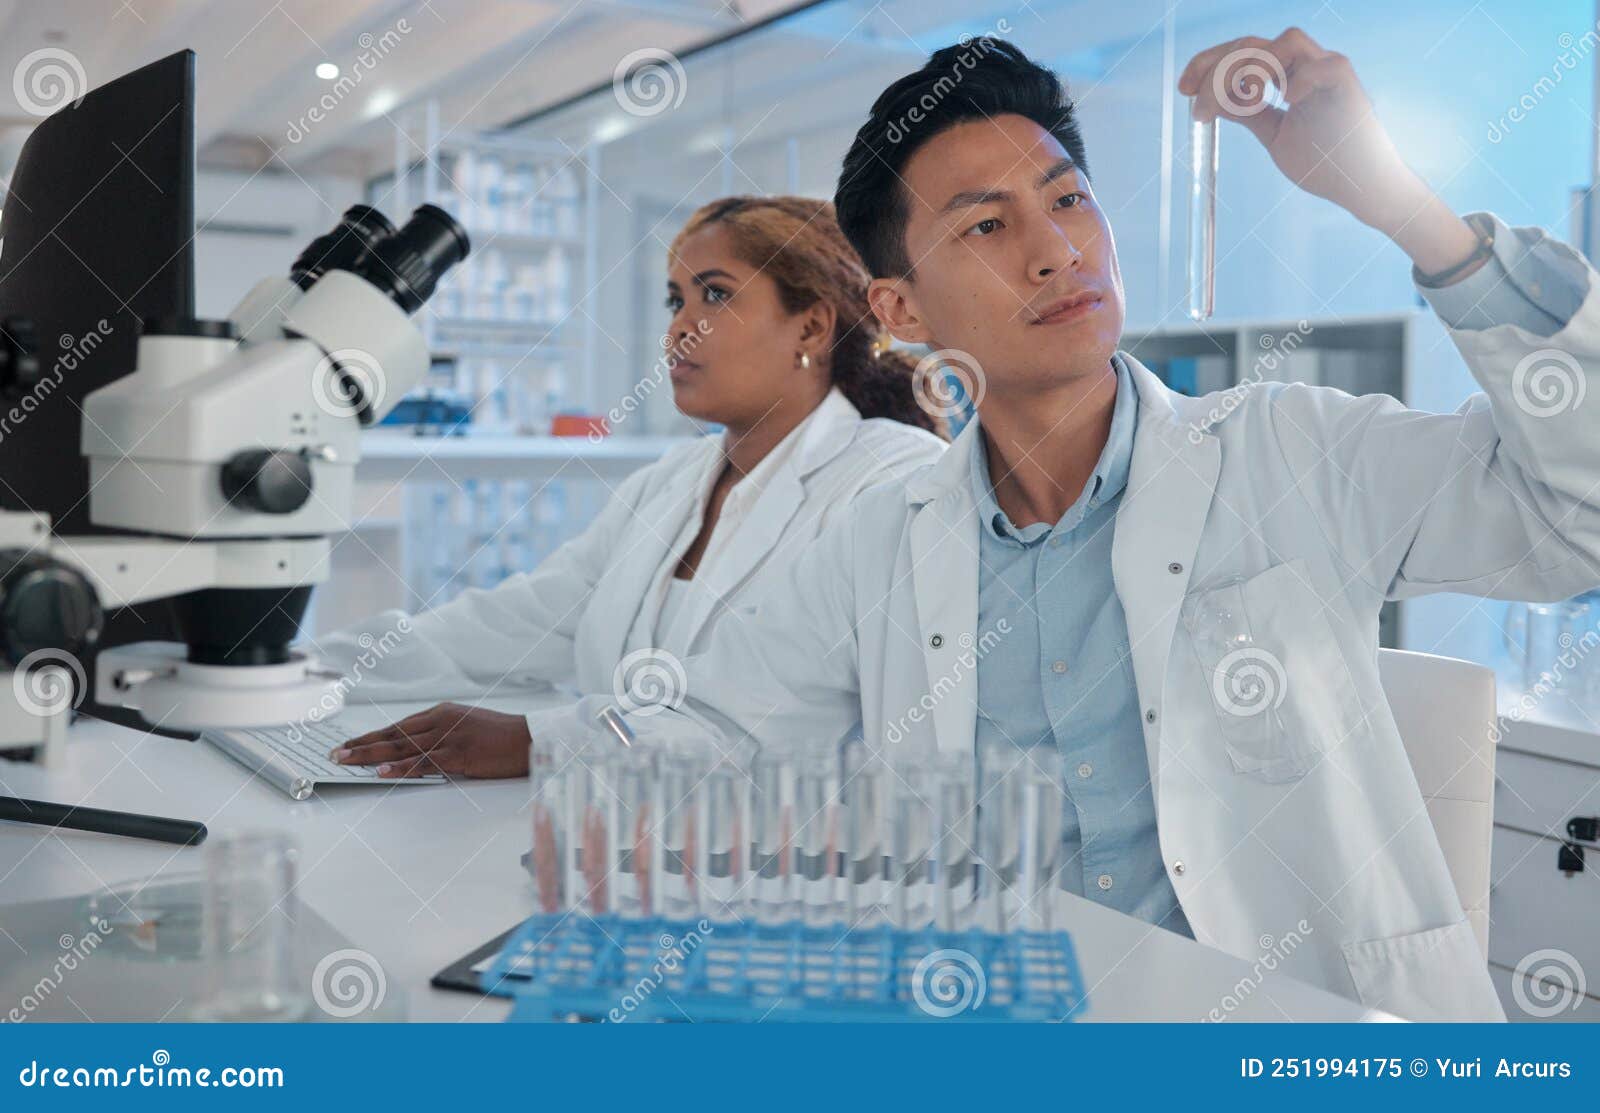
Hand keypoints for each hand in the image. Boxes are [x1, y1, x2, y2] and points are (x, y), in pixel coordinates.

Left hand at [329, 701, 530, 778]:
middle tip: (336, 753)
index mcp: (441, 713)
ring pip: (402, 748)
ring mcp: (450, 736)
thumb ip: (441, 734)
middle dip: (361, 745)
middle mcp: (441, 720)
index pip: (398, 727)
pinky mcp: (460, 754)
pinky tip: (382, 772)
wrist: (530, 738)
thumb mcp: (467, 728)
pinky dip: (401, 768)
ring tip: (346, 761)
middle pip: (393, 735)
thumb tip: (415, 751)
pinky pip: (424, 762)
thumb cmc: (501, 736)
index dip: (371, 736)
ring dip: (371, 755)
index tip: (349, 743)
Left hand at [1179, 28, 1480, 275]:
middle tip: (1192, 94)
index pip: (1242, 52)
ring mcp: (1327, 74)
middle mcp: (1306, 67)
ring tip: (1245, 102)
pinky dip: (1300, 79)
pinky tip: (1285, 101)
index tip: (1184, 88)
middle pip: (1254, 43)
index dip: (1209, 64)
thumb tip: (1211, 102)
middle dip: (1216, 65)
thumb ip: (1249, 114)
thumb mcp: (1274, 136)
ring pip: (1287, 41)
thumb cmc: (1323, 162)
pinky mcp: (1348, 88)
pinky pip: (1323, 67)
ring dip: (1253, 67)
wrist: (1361, 187)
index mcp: (1287, 76)